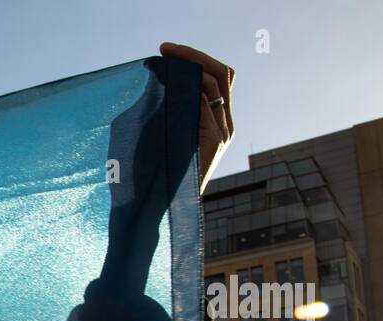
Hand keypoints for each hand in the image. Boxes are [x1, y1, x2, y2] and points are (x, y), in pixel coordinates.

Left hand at [159, 42, 234, 190]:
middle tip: (165, 49)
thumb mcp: (166, 135)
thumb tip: (158, 78)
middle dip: (194, 55)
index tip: (166, 50)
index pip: (218, 76)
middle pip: (222, 73)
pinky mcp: (213, 143)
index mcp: (217, 122)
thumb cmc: (157, 175)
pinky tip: (169, 83)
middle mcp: (225, 126)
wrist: (163, 210)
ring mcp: (222, 134)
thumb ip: (172, 110)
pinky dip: (189, 89)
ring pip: (215, 84)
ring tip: (164, 62)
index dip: (195, 58)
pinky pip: (205, 105)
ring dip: (189, 67)